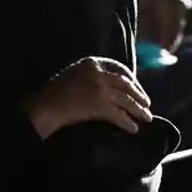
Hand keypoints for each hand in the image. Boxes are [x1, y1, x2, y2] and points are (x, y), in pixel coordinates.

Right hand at [19, 57, 154, 139]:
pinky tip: (133, 128)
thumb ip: (91, 76)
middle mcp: (99, 73)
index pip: (119, 68)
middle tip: (146, 104)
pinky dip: (128, 122)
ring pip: (126, 99)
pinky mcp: (100, 105)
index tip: (136, 88)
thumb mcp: (74, 74)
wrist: (45, 106)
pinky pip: (119, 114)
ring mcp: (101, 89)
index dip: (131, 79)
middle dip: (139, 95)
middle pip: (126, 83)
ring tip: (147, 118)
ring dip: (138, 110)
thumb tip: (108, 86)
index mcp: (92, 63)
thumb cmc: (54, 92)